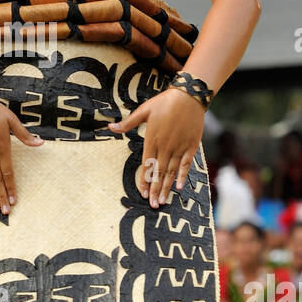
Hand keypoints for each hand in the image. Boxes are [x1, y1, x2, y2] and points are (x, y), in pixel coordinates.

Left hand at [109, 87, 203, 207]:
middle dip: (156, 190)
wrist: (189, 96)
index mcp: (152, 139)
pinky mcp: (191, 146)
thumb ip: (128, 123)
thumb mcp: (144, 110)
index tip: (143, 194)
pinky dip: (183, 175)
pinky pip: (186, 164)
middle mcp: (165, 146)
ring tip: (164, 201)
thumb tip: (110, 127)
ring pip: (172, 171)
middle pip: (159, 172)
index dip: (144, 181)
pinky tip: (179, 187)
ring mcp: (179, 147)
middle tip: (153, 205)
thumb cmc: (165, 102)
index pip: (146, 165)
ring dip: (167, 188)